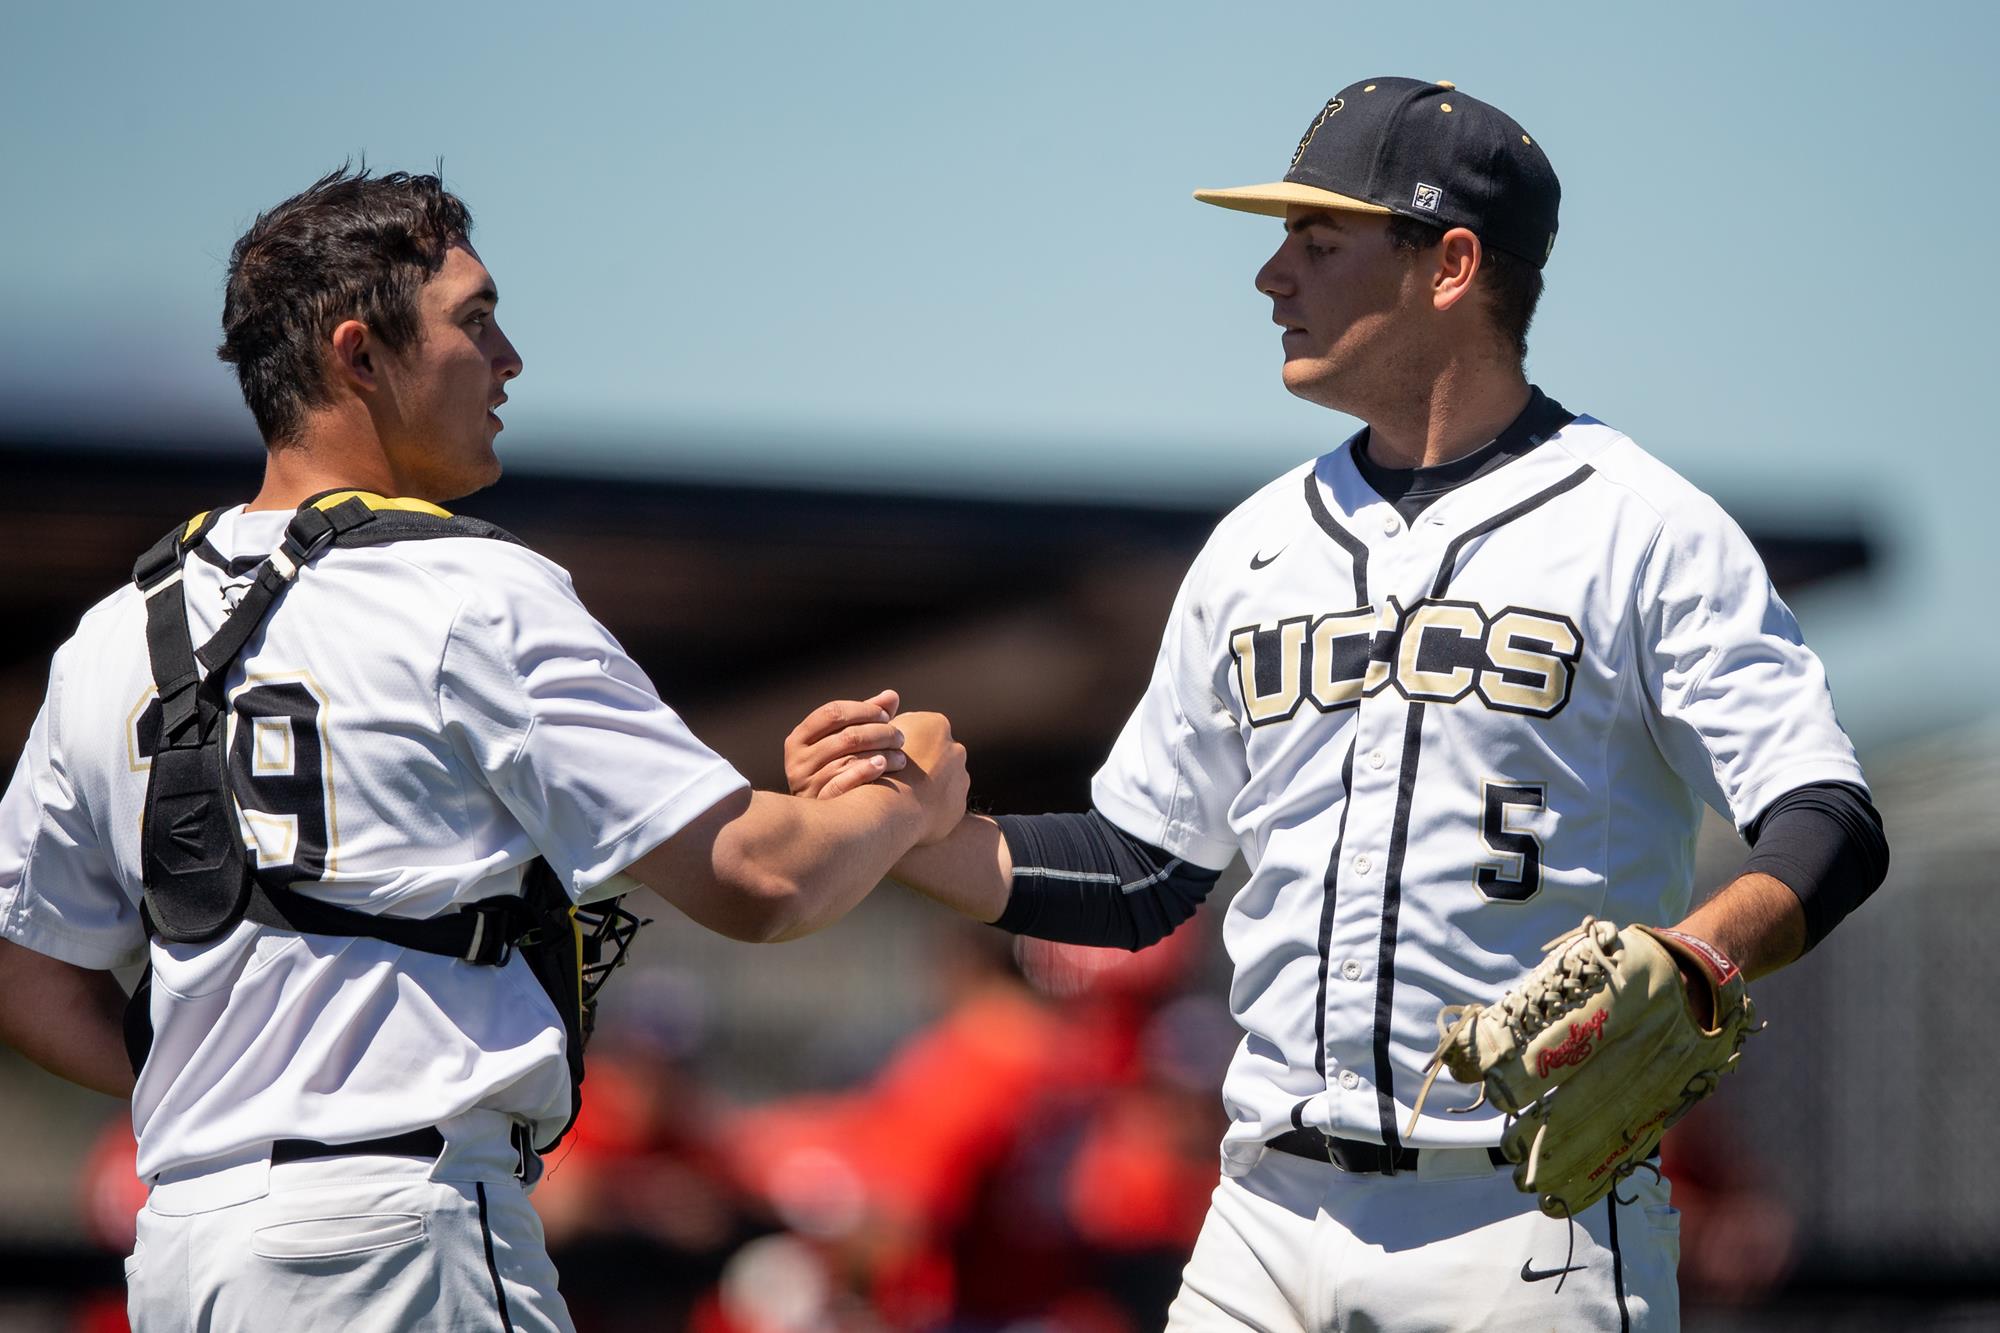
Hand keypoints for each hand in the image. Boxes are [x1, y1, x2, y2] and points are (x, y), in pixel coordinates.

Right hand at [784, 690, 907, 798]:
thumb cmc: (838, 770)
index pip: (832, 712)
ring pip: (848, 759)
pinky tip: (884, 765)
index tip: (886, 715)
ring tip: (901, 756)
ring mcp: (806, 782)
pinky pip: (843, 783)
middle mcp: (798, 759)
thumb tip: (891, 695)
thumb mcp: (845, 741)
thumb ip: (866, 717)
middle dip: (880, 733)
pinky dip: (866, 771)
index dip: (863, 710)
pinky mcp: (819, 802)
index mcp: (800, 737)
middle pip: (846, 736)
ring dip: (882, 753)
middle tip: (900, 737)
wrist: (821, 820)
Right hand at [889, 711, 968, 843]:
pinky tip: (912, 808)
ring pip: (944, 778)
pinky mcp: (960, 805)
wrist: (888, 809)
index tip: (889, 754)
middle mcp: (956, 749)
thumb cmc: (878, 770)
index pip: (920, 728)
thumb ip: (890, 727)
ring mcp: (961, 779)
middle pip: (936, 753)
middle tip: (897, 775)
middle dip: (921, 762)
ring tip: (903, 793)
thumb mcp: (876, 734)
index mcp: (937, 725)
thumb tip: (891, 727)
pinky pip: (945, 802)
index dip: (901, 742)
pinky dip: (932, 804)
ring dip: (929, 784)